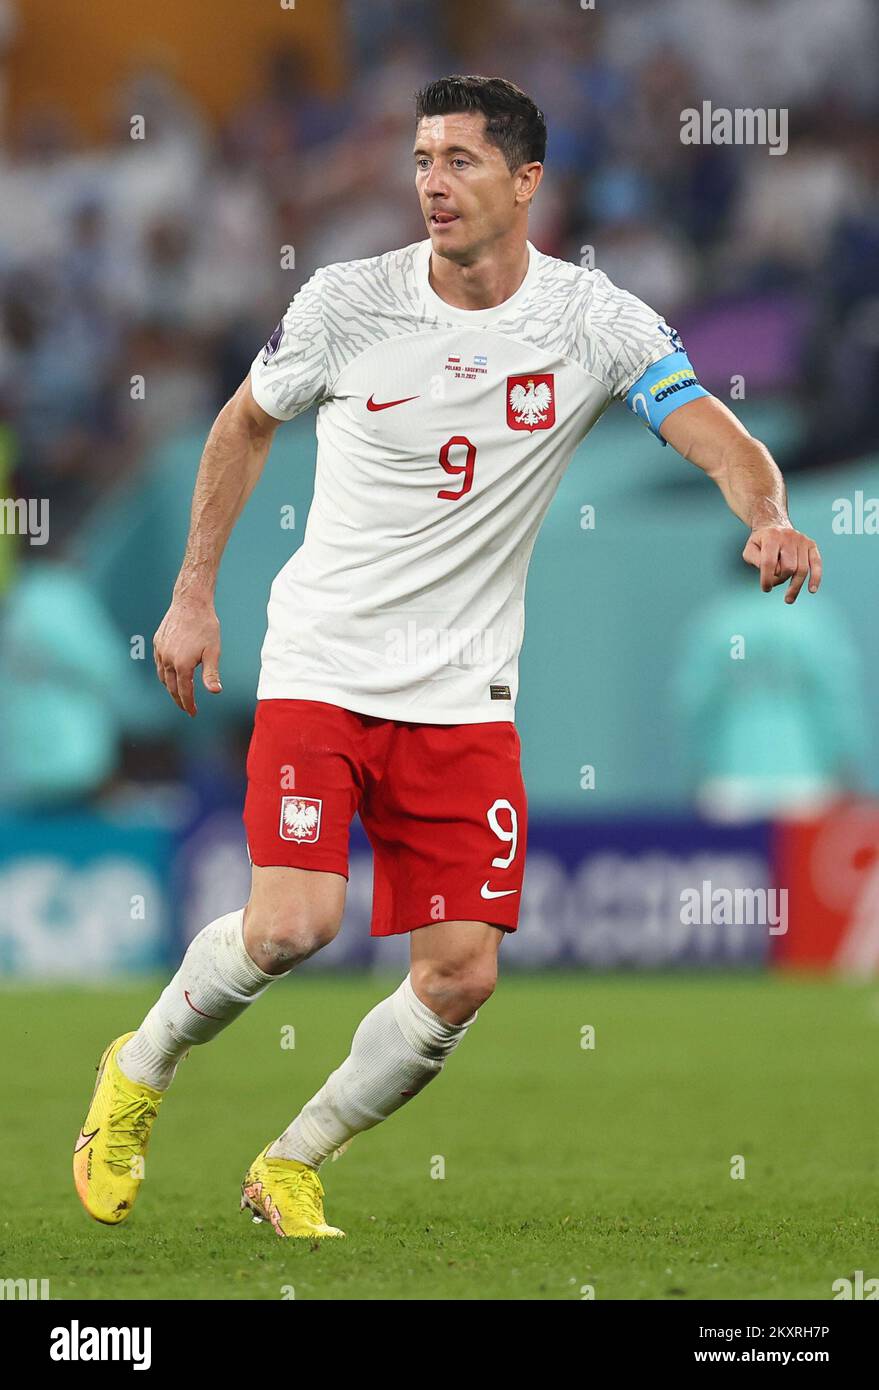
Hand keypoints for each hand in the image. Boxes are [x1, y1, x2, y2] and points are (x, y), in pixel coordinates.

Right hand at [153, 593, 221, 715]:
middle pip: (171, 687)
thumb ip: (211, 673)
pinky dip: (165, 673)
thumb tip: (215, 691)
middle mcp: (168, 660)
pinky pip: (159, 664)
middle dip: (179, 700)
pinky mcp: (157, 643)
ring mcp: (160, 651)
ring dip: (170, 688)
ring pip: (163, 677)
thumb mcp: (213, 651)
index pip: (184, 691)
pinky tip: (172, 674)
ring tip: (180, 694)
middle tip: (187, 708)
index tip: (193, 713)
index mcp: (182, 664)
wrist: (191, 603)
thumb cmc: (206, 626)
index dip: (189, 704)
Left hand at [743, 525, 821, 602]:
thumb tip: (766, 572)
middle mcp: (789, 537)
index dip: (767, 579)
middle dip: (780, 580)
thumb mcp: (750, 549)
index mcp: (771, 537)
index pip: (769, 563)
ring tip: (788, 599)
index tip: (766, 589)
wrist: (774, 524)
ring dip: (794, 586)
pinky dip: (815, 577)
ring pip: (801, 569)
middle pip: (788, 567)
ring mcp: (802, 540)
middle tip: (773, 583)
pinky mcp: (811, 545)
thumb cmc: (761, 542)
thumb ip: (754, 560)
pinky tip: (811, 590)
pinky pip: (816, 563)